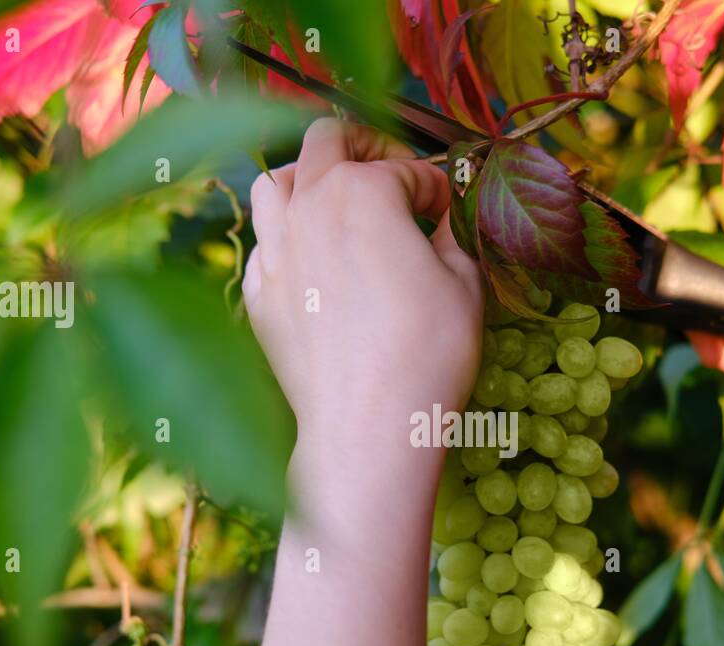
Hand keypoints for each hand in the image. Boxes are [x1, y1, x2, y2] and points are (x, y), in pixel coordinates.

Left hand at [244, 119, 483, 471]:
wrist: (368, 426)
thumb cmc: (428, 353)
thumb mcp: (465, 284)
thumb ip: (455, 233)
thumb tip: (448, 216)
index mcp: (362, 191)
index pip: (405, 168)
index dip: (435, 186)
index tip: (448, 210)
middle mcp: (307, 206)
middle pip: (324, 141)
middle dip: (362, 147)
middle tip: (390, 173)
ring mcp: (274, 250)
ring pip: (274, 181)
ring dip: (308, 179)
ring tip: (337, 204)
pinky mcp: (258, 294)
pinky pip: (263, 242)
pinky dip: (286, 236)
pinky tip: (313, 262)